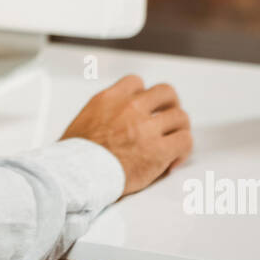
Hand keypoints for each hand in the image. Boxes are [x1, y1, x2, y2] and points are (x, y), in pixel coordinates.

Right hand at [60, 74, 191, 196]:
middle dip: (170, 105)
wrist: (76, 176)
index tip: (144, 108)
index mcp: (109, 99)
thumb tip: (109, 122)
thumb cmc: (74, 157)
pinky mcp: (159, 150)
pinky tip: (173, 161)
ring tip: (173, 142)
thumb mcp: (82, 121)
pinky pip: (184, 141)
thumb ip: (102, 113)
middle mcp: (130, 108)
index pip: (136, 83)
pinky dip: (182, 150)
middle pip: (166, 92)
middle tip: (168, 119)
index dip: (143, 95)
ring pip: (180, 116)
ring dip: (179, 129)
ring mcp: (146, 128)